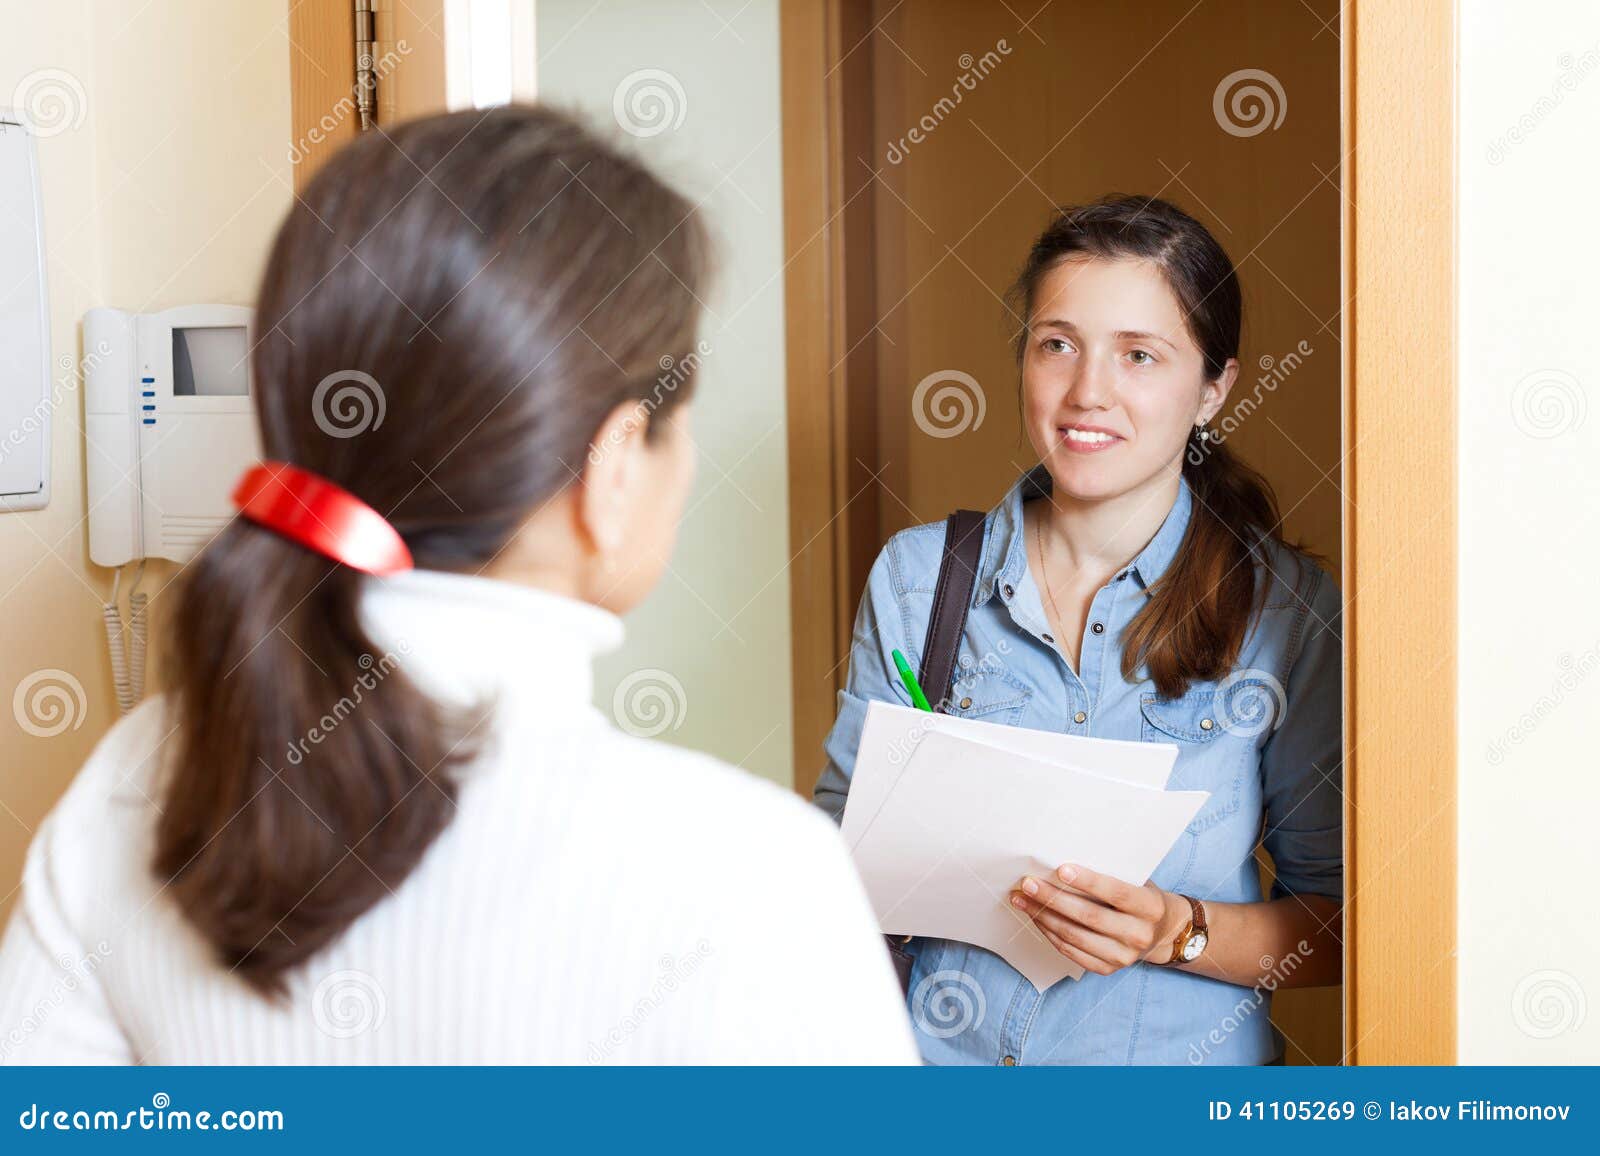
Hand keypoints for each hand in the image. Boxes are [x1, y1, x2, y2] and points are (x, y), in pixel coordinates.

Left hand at [1009, 864, 1187, 975]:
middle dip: (1054, 899)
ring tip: (1022, 900)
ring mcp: (1123, 957)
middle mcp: (1138, 935)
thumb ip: (1112, 873)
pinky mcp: (1107, 969)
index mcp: (1149, 908)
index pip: (1116, 892)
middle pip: (1089, 917)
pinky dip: (1049, 933)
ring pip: (1075, 936)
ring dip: (1043, 917)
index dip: (1088, 881)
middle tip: (1028, 884)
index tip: (1060, 869)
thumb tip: (1064, 859)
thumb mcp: (1138, 881)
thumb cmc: (1142, 897)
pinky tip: (1035, 918)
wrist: (1164, 931)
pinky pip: (1071, 952)